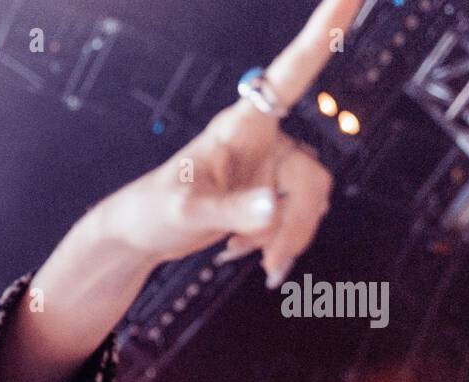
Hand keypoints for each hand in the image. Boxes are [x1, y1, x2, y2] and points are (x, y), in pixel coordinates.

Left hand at [92, 0, 360, 287]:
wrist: (141, 236)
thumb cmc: (153, 211)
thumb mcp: (186, 212)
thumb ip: (231, 211)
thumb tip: (271, 208)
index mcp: (242, 124)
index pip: (294, 69)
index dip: (326, 28)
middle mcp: (263, 138)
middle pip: (311, 178)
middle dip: (293, 226)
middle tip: (267, 266)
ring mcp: (269, 166)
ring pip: (308, 202)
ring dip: (283, 238)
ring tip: (243, 256)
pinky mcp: (269, 192)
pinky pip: (296, 218)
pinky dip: (275, 242)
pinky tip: (240, 249)